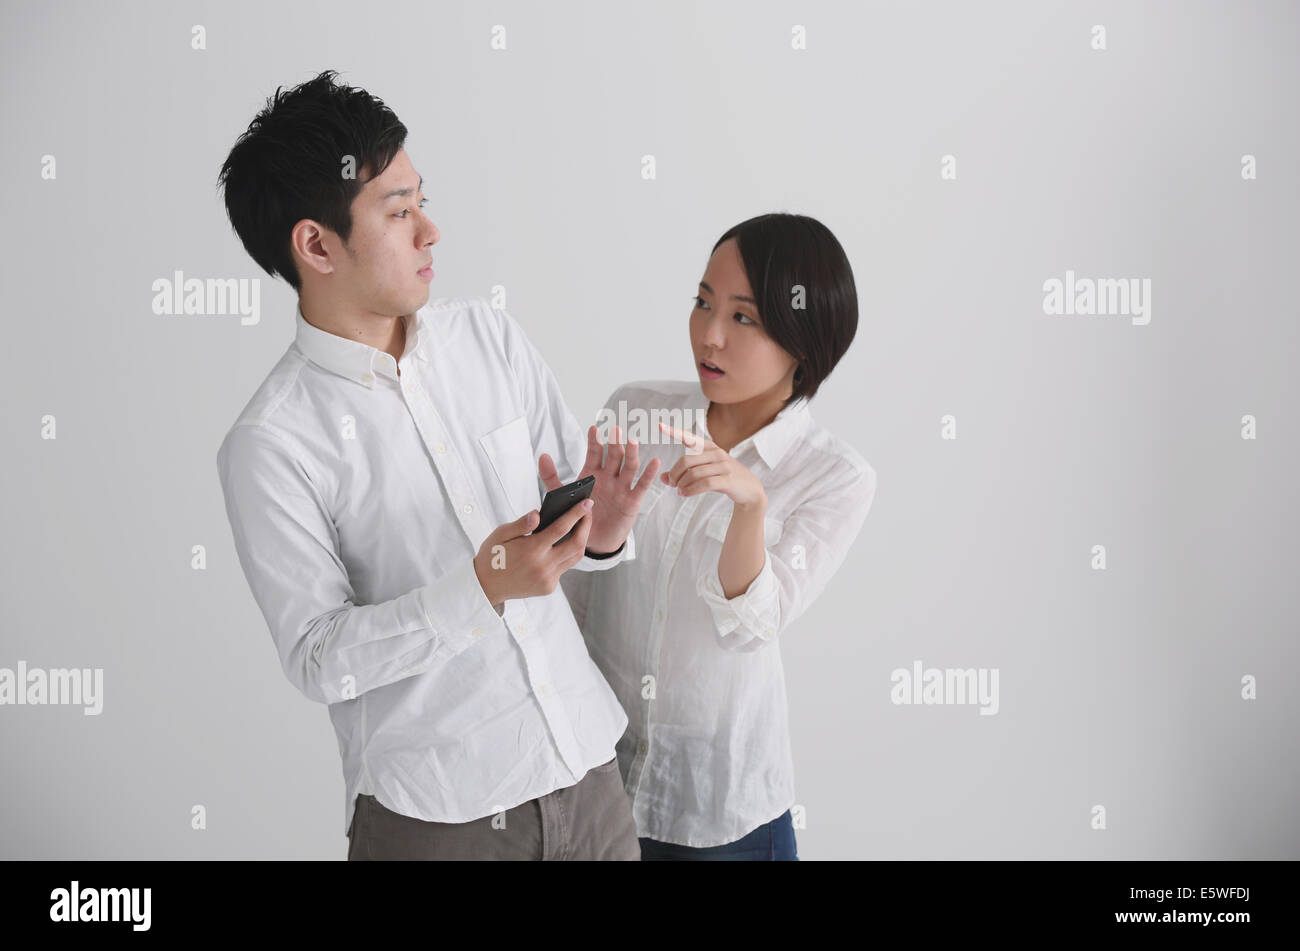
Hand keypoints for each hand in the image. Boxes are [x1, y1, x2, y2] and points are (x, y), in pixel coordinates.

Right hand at [473, 499, 593, 606]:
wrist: (486, 586)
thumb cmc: (493, 556)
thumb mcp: (501, 534)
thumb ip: (521, 524)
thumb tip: (537, 514)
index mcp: (531, 550)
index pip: (561, 528)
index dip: (576, 514)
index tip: (587, 503)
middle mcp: (543, 566)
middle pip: (576, 544)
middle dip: (586, 526)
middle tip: (588, 513)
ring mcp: (548, 579)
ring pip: (574, 557)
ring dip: (580, 540)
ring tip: (580, 526)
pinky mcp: (549, 587)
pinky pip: (564, 568)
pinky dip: (566, 555)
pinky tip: (562, 545)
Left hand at [538, 425, 660, 553]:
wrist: (593, 542)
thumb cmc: (580, 516)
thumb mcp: (563, 497)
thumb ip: (552, 477)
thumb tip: (542, 455)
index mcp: (592, 474)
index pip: (595, 453)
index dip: (595, 441)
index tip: (594, 428)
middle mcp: (609, 477)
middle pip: (614, 456)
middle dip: (615, 443)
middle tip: (615, 429)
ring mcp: (622, 487)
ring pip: (628, 467)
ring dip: (631, 454)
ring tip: (632, 441)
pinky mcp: (632, 501)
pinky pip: (641, 485)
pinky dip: (649, 474)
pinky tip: (654, 461)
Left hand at [657, 422, 766, 511]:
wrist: (750, 490)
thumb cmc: (723, 478)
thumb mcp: (704, 473)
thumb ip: (684, 474)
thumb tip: (662, 478)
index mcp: (710, 447)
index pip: (689, 437)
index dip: (674, 432)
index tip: (659, 425)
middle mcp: (717, 453)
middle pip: (686, 461)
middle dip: (675, 473)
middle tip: (671, 484)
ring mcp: (724, 466)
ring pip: (694, 473)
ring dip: (682, 484)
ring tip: (679, 491)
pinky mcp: (728, 479)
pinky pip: (705, 483)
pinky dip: (691, 490)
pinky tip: (685, 494)